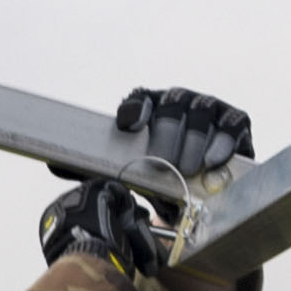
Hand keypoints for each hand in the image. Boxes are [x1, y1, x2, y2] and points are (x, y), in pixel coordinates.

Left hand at [39, 87, 252, 271]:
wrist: (198, 192)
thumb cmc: (158, 173)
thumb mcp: (128, 170)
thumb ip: (94, 165)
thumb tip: (53, 162)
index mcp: (150, 107)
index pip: (139, 99)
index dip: (136, 109)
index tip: (128, 125)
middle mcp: (179, 101)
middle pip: (173, 104)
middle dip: (167, 133)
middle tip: (162, 162)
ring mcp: (209, 108)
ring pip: (202, 112)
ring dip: (194, 140)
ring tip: (187, 168)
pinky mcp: (236, 123)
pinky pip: (233, 123)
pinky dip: (225, 140)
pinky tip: (214, 159)